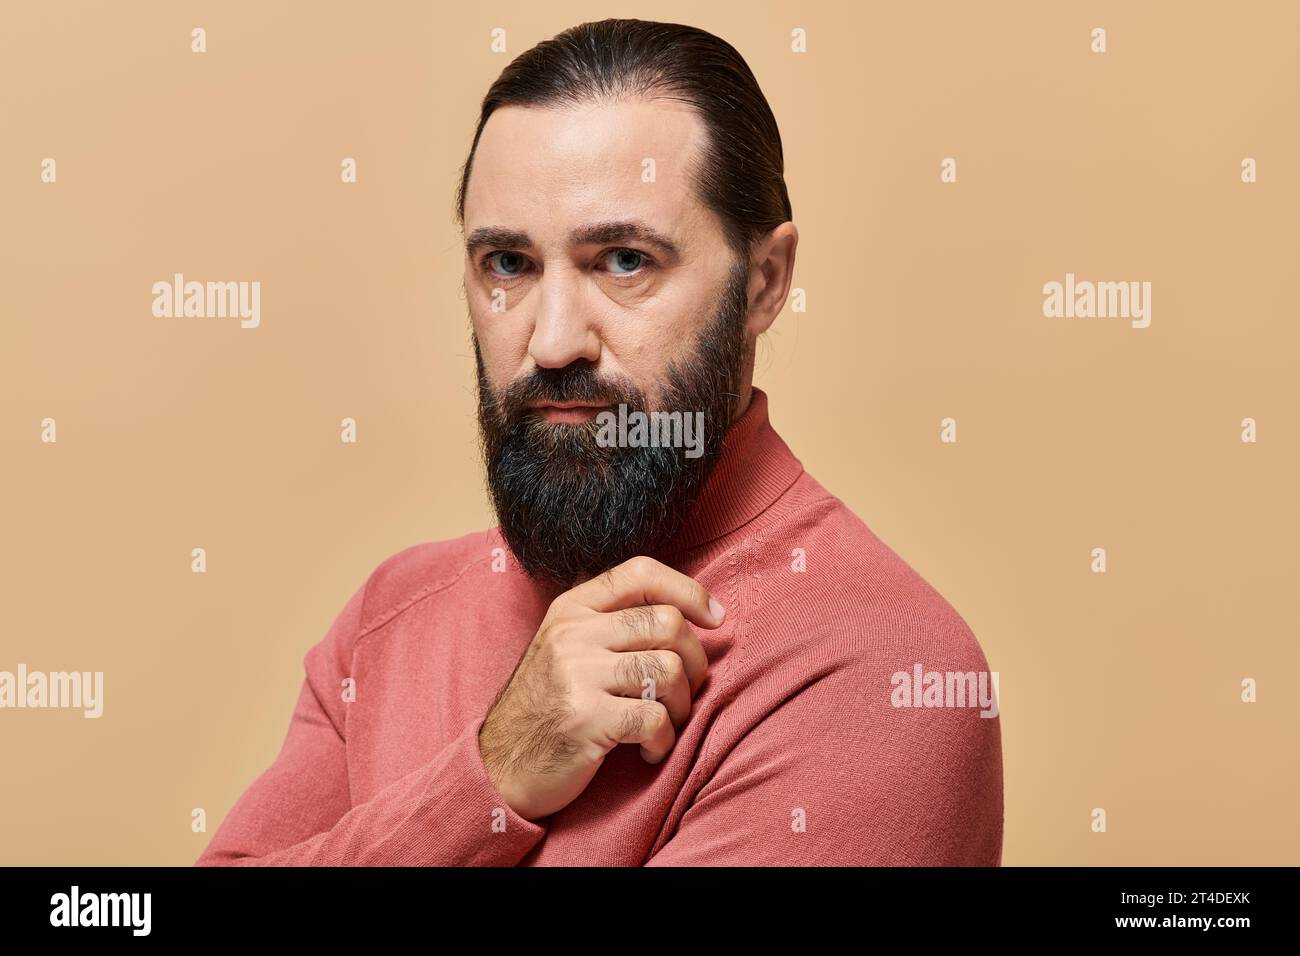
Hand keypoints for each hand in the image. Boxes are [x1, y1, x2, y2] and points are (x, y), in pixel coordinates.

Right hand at [478, 555, 724, 820]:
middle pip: (667, 622)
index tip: (714, 618)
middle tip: (686, 691)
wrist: (500, 767)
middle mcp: (572, 633)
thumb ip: (610, 622)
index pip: (641, 573)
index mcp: (571, 608)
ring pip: (669, 669)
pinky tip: (647, 750)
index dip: (689, 590)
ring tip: (663, 723)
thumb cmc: (549, 707)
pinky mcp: (585, 718)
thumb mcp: (565, 647)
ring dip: (680, 705)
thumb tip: (685, 608)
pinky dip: (663, 741)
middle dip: (695, 661)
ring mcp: (576, 673)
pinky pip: (656, 718)